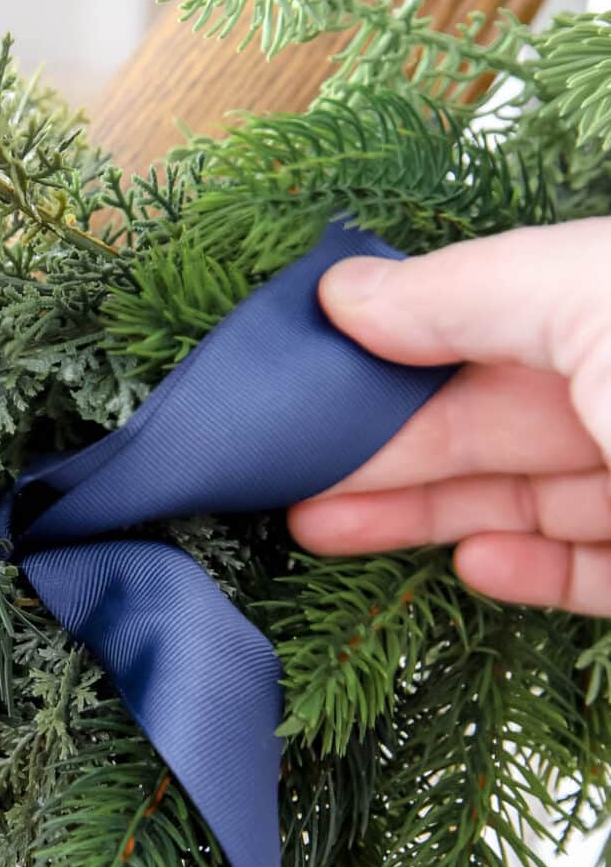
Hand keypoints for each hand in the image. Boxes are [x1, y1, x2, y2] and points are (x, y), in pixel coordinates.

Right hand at [289, 219, 610, 615]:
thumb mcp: (590, 298)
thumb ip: (468, 292)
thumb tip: (344, 291)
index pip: (492, 316)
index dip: (396, 338)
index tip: (302, 369)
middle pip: (497, 417)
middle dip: (383, 441)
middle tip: (286, 463)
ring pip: (530, 500)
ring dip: (424, 512)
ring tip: (322, 523)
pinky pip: (590, 575)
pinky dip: (525, 573)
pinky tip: (471, 564)